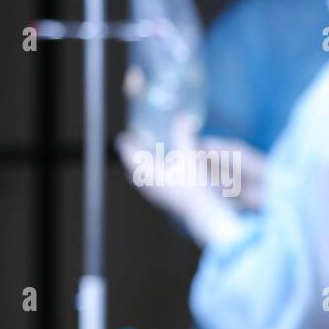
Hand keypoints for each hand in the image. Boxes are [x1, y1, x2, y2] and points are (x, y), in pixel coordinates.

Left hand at [116, 113, 247, 246]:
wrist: (204, 210)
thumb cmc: (195, 183)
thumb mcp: (189, 154)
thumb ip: (184, 134)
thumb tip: (183, 118)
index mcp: (147, 172)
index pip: (129, 155)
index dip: (126, 144)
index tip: (124, 136)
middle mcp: (148, 184)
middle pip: (133, 169)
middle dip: (133, 157)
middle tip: (136, 147)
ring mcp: (156, 195)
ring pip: (142, 179)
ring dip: (143, 168)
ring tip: (150, 160)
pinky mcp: (165, 202)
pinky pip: (152, 187)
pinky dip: (152, 177)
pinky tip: (165, 175)